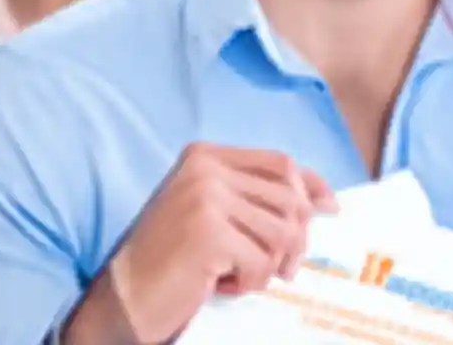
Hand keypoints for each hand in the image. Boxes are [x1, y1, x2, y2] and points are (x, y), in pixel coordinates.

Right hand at [62, 143, 337, 344]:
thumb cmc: (170, 260)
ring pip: (281, 232)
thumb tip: (323, 201)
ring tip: (238, 273)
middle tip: (278, 268)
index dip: (311, 186)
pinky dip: (250, 282)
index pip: (279, 162)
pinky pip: (262, 261)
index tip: (329, 208)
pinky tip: (222, 283)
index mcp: (205, 156)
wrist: (123, 297)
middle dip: (294, 240)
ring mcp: (205, 197)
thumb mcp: (211, 213)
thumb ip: (256, 198)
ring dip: (268, 265)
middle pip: (288, 198)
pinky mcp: (208, 232)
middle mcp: (204, 169)